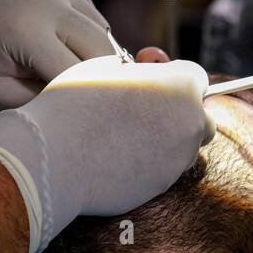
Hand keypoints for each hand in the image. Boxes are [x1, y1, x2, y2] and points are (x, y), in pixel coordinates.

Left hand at [0, 0, 112, 107]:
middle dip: (102, 79)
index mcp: (25, 30)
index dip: (90, 101)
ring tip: (70, 74)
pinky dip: (87, 35)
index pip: (80, 74)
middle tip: (93, 104)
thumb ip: (46, 100)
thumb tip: (90, 104)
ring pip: (102, 29)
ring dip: (97, 56)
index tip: (93, 122)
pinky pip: (89, 14)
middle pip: (102, 48)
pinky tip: (62, 48)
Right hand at [0, 55, 215, 252]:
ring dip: (166, 140)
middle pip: (199, 115)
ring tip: (124, 135)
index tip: (149, 82)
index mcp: (182, 85)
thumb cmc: (73, 104)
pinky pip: (164, 170)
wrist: (54, 157)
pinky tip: (117, 157)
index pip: (197, 78)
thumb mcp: (105, 66)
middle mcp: (190, 122)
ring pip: (184, 146)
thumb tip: (147, 73)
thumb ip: (139, 70)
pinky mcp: (162, 187)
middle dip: (179, 113)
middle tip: (142, 111)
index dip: (173, 78)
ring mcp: (179, 158)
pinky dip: (149, 164)